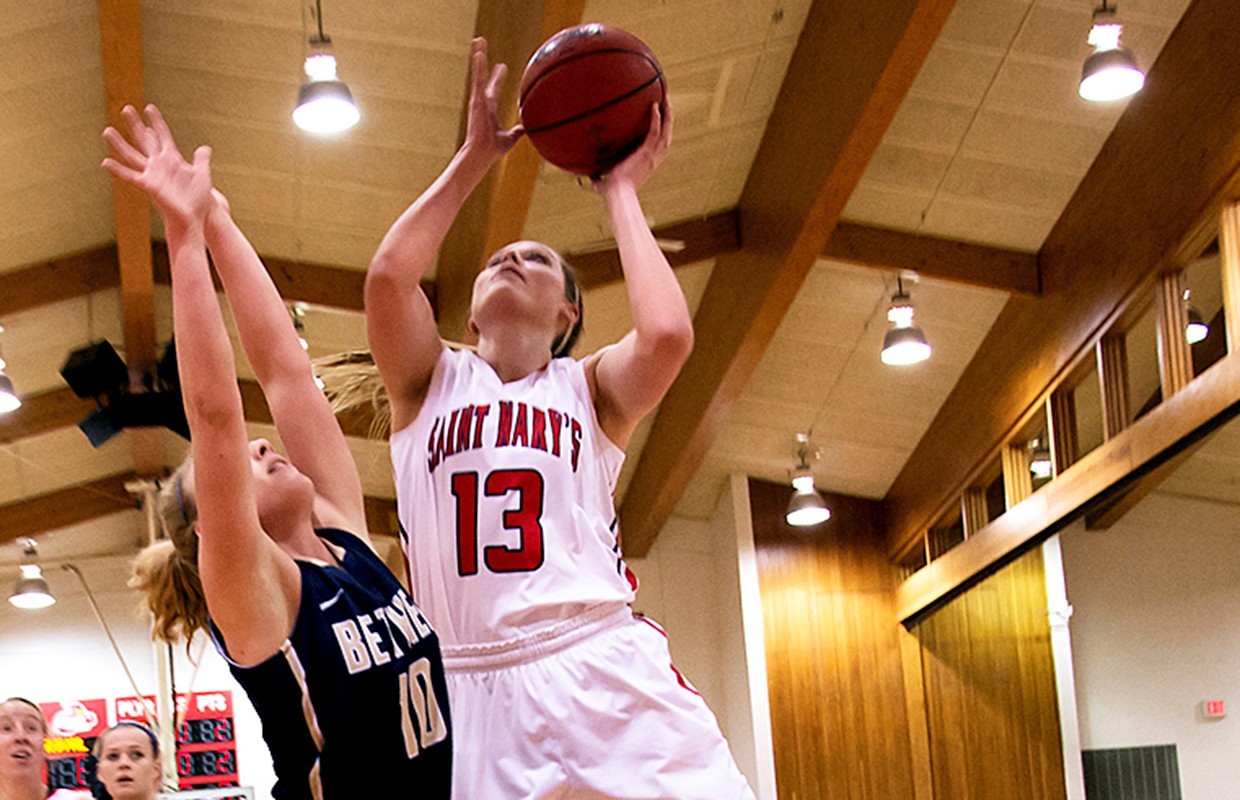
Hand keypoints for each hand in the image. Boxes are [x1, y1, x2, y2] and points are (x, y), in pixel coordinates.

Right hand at [102, 104, 213, 230]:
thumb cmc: (198, 200)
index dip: (156, 121)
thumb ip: (201, 160)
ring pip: (132, 154)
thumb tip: (204, 147)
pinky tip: (105, 162)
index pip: (162, 135)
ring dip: (119, 143)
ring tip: (107, 130)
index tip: (149, 107)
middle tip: (126, 108)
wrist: (193, 218)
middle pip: (144, 139)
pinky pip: (131, 176)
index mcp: (172, 159)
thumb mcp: (202, 175)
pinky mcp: (149, 185)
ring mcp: (152, 174)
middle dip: (136, 124)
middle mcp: (159, 164)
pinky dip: (118, 169)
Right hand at [461, 37, 523, 163]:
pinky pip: (478, 79)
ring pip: (479, 74)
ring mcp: (478, 100)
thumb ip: (519, 131)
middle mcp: (483, 102)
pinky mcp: (476, 100)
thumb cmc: (493, 149)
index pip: (494, 90)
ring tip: (479, 40)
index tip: (502, 66)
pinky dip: (478, 66)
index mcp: (490, 110)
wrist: (481, 154)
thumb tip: (529, 128)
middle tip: (484, 46)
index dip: (498, 78)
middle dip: (485, 62)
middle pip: (484, 77)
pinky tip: (478, 53)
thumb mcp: (510, 138)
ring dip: (479, 57)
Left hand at [594, 103, 671, 195]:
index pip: (659, 147)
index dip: (663, 135)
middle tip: (666, 105)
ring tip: (665, 100)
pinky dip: (656, 119)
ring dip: (667, 116)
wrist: (617, 194)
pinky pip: (654, 131)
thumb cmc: (612, 192)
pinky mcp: (646, 152)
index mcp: (647, 164)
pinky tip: (654, 106)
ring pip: (665, 132)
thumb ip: (600, 176)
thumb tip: (586, 177)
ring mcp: (651, 155)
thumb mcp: (607, 180)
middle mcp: (653, 159)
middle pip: (667, 136)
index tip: (661, 124)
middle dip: (668, 121)